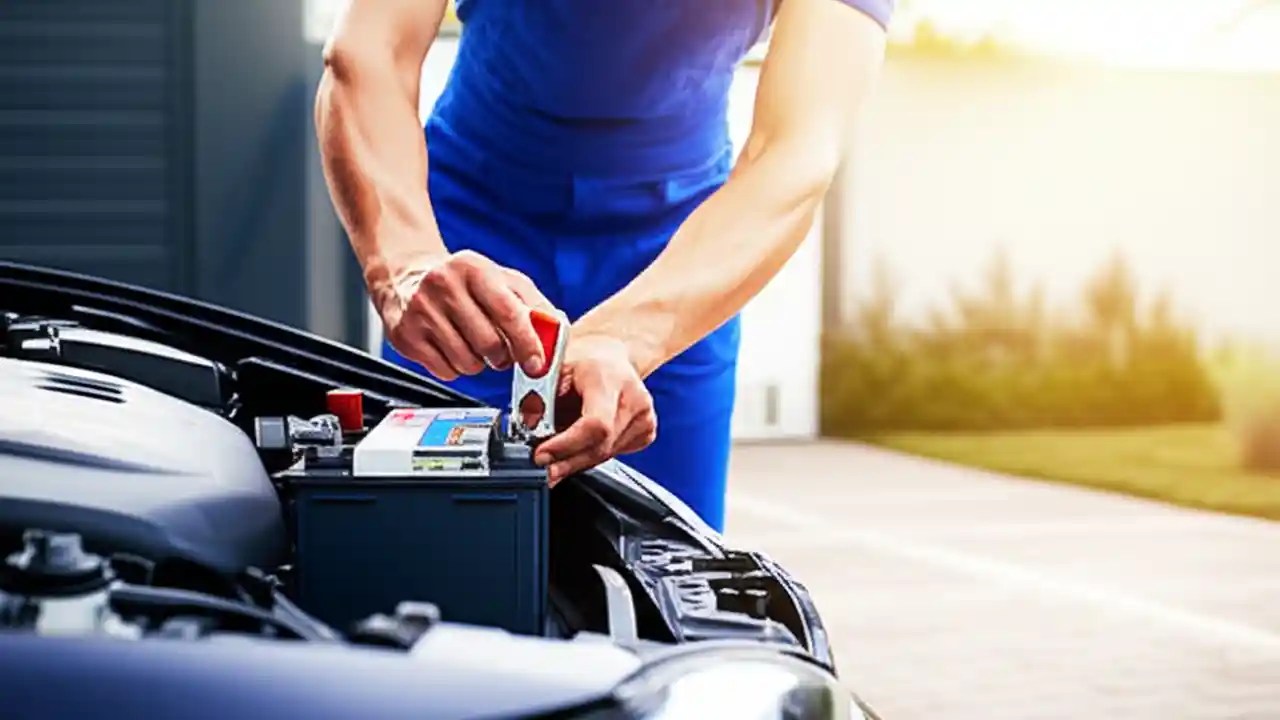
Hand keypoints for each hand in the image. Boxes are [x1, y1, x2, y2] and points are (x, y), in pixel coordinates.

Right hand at [379, 250, 555, 380]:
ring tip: (472, 344)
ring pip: (467, 363)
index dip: (527, 343)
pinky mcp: (405, 336)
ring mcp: (420, 312)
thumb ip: (532, 302)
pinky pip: (445, 372)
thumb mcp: (500, 279)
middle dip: (502, 357)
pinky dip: (455, 368)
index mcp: (474, 269)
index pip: (508, 312)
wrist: (407, 275)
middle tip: (501, 352)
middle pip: (488, 344)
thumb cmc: (463, 280)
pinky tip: (451, 348)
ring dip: (478, 363)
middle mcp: (443, 286)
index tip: (536, 362)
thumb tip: (556, 329)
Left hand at [533, 333, 656, 486]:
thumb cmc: (581, 362)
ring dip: (577, 459)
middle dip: (566, 460)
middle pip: (600, 446)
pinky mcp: (647, 432)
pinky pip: (612, 454)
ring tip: (557, 452)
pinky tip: (581, 442)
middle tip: (543, 468)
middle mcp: (634, 397)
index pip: (595, 424)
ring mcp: (645, 416)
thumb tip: (528, 433)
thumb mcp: (552, 371)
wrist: (609, 357)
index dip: (566, 445)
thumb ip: (540, 401)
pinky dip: (591, 454)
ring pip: (605, 454)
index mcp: (609, 376)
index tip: (542, 455)